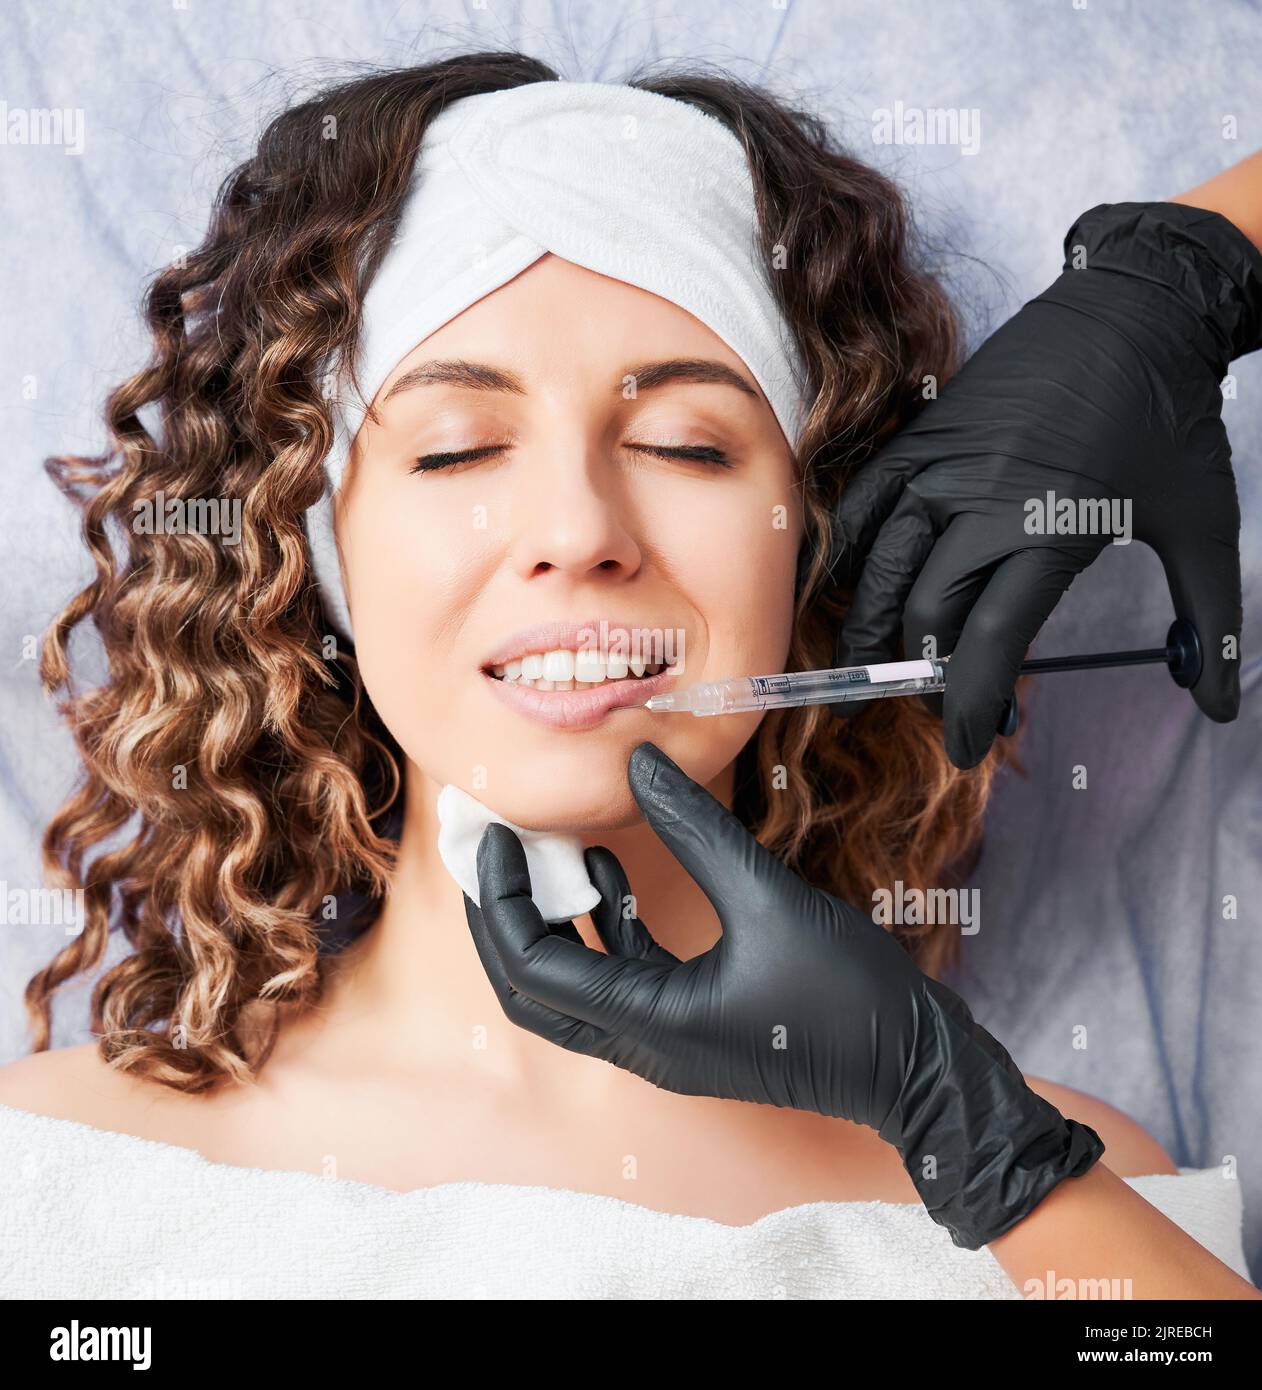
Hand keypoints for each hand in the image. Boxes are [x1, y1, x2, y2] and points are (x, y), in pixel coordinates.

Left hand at [462, 741, 1103, 1247]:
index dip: (500, 901)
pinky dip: (605, 925)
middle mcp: (642, 1044)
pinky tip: (609, 866)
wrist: (915, 1067)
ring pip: (573, 983)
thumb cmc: (849, 996)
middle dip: (504, 917)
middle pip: (532, 989)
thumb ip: (697, 828)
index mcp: (646, 1025)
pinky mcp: (691, 1024)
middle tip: (490, 849)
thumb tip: (639, 761)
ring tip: (541, 846)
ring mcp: (666, 1040)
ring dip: (553, 918)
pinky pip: (622, 977)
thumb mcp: (767, 897)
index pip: (531, 968)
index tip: (491, 837)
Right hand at [832, 201, 1261, 767]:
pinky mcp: (921, 439)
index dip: (970, 704)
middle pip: (926, 615)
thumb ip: (1211, 624)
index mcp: (1051, 532)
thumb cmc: (1171, 421)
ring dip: (869, 629)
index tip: (966, 745)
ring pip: (880, 568)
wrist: (1136, 310)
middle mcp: (982, 505)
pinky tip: (837, 588)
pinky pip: (860, 508)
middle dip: (920, 675)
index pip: (989, 644)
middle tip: (928, 706)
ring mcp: (942, 469)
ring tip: (866, 670)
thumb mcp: (1204, 525)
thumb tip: (1222, 708)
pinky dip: (842, 554)